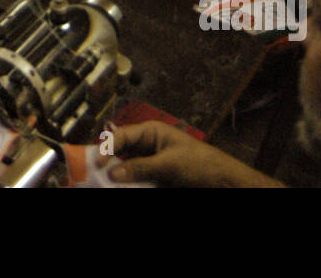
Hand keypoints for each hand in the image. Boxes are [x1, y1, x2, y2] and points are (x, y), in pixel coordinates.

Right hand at [108, 121, 283, 186]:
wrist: (225, 183)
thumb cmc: (201, 165)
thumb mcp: (169, 165)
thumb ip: (140, 168)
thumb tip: (112, 173)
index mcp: (152, 132)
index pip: (122, 136)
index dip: (107, 149)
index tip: (98, 166)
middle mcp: (149, 146)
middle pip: (121, 153)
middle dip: (109, 165)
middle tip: (95, 179)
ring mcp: (152, 163)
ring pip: (127, 169)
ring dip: (118, 178)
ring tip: (105, 186)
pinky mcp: (157, 179)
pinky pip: (138, 181)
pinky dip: (130, 185)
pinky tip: (122, 189)